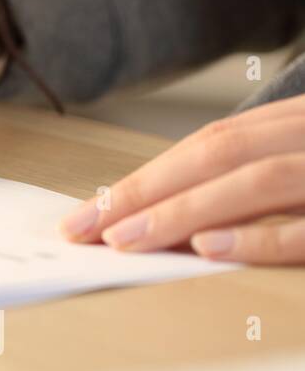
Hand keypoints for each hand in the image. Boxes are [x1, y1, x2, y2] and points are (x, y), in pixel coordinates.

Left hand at [60, 94, 304, 263]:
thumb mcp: (302, 161)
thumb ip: (252, 179)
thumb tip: (167, 219)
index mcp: (297, 123)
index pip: (210, 144)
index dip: (145, 178)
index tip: (88, 214)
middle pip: (220, 155)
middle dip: (145, 192)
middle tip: (87, 229)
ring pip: (256, 181)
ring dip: (183, 210)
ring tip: (124, 239)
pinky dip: (256, 237)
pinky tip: (206, 247)